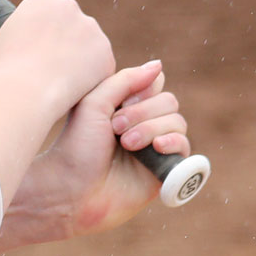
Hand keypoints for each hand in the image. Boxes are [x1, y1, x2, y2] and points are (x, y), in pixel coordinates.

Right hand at [0, 0, 115, 117]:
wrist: (25, 92)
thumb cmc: (4, 72)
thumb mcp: (1, 44)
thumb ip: (19, 37)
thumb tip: (21, 44)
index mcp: (40, 0)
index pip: (45, 8)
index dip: (40, 29)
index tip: (35, 46)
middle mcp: (69, 6)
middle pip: (70, 23)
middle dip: (64, 41)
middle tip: (49, 66)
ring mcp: (91, 29)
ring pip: (87, 45)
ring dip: (78, 59)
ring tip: (56, 83)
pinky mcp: (105, 53)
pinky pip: (99, 67)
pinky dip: (89, 79)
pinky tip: (71, 91)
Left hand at [0, 60, 191, 251]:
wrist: (70, 190)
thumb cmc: (75, 148)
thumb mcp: (93, 104)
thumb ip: (124, 81)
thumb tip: (158, 65)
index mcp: (124, 108)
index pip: (154, 85)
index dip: (142, 91)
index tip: (117, 105)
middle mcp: (142, 126)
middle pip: (169, 102)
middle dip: (143, 112)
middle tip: (115, 129)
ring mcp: (153, 149)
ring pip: (177, 122)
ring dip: (151, 129)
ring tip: (126, 144)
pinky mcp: (162, 171)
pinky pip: (185, 149)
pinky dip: (173, 143)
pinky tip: (156, 147)